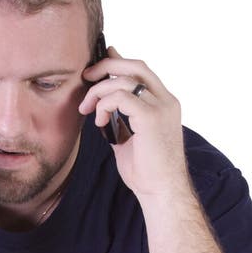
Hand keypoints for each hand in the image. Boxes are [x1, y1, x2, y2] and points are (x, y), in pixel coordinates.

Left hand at [79, 46, 189, 198]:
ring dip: (98, 92)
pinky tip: (100, 122)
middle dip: (106, 66)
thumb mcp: (128, 137)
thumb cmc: (146, 171)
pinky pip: (121, 97)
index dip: (118, 61)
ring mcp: (161, 107)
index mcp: (164, 104)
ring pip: (124, 80)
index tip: (97, 66)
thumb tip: (103, 107)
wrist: (161, 191)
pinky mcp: (151, 118)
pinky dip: (104, 105)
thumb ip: (120, 118)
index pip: (142, 71)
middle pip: (135, 66)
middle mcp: (166, 101)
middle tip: (85, 77)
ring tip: (87, 110)